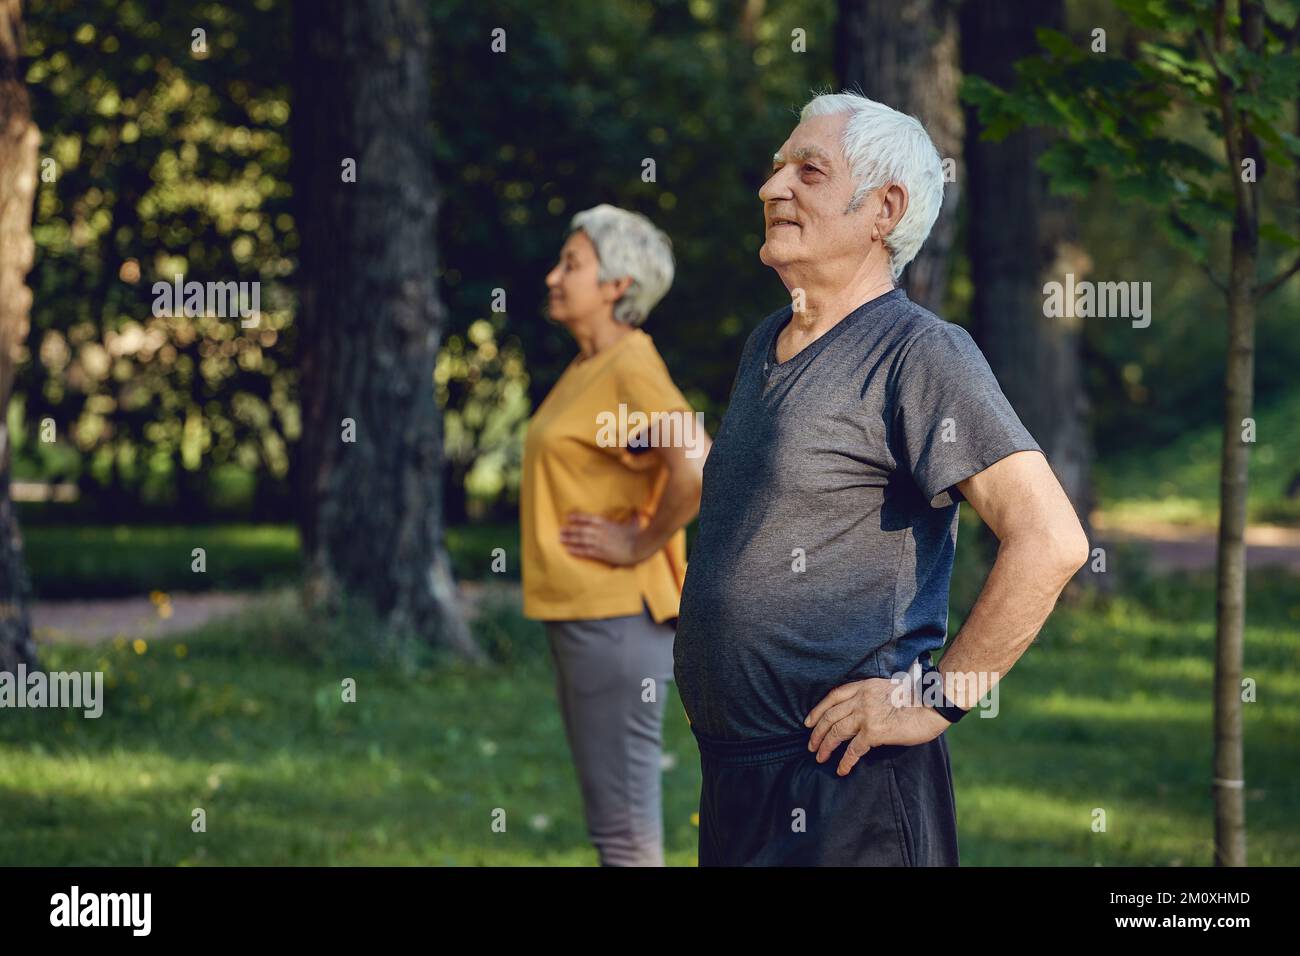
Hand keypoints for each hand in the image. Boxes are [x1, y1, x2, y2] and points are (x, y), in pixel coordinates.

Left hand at [559, 511, 646, 565]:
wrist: (638, 548)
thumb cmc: (637, 536)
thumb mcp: (634, 524)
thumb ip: (633, 516)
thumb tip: (637, 509)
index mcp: (606, 523)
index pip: (588, 518)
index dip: (577, 517)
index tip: (568, 517)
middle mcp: (600, 532)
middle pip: (580, 530)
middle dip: (569, 530)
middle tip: (560, 531)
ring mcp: (599, 542)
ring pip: (580, 540)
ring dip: (569, 540)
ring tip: (560, 540)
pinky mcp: (600, 553)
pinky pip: (585, 551)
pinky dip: (575, 550)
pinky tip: (568, 550)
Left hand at [803, 676, 949, 776]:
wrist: (932, 704)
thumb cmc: (916, 699)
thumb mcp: (887, 689)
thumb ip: (871, 697)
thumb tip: (859, 712)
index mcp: (864, 686)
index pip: (833, 697)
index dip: (818, 710)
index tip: (808, 722)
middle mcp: (861, 699)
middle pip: (830, 716)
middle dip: (817, 732)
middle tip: (811, 745)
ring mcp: (866, 715)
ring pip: (836, 732)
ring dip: (825, 746)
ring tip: (820, 758)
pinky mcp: (874, 732)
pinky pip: (853, 749)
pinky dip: (845, 761)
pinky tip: (841, 769)